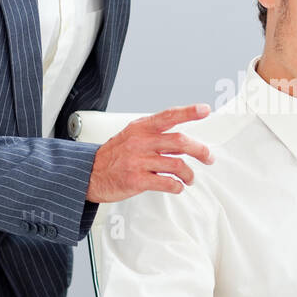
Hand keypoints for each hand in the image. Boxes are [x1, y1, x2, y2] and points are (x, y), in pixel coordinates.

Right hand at [86, 104, 213, 203]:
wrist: (88, 173)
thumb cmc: (113, 156)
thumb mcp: (132, 136)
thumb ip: (155, 135)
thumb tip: (183, 141)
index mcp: (141, 128)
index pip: (168, 116)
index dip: (188, 112)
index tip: (204, 110)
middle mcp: (140, 142)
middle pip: (179, 141)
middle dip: (200, 150)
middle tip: (208, 157)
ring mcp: (138, 161)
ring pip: (177, 165)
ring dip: (189, 174)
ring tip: (190, 178)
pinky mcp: (136, 180)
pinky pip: (166, 183)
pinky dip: (177, 186)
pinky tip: (177, 186)